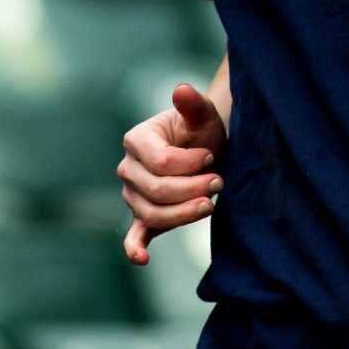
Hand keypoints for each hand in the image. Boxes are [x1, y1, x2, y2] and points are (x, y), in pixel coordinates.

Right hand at [118, 82, 227, 265]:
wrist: (206, 149)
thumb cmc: (202, 130)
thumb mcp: (202, 115)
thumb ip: (192, 104)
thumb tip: (181, 90)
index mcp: (136, 140)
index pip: (161, 163)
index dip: (190, 164)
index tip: (210, 157)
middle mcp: (128, 168)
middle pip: (157, 191)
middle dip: (192, 190)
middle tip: (219, 182)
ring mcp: (133, 194)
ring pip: (153, 214)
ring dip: (184, 214)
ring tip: (210, 204)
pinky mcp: (143, 216)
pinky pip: (135, 234)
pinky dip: (135, 248)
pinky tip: (142, 258)